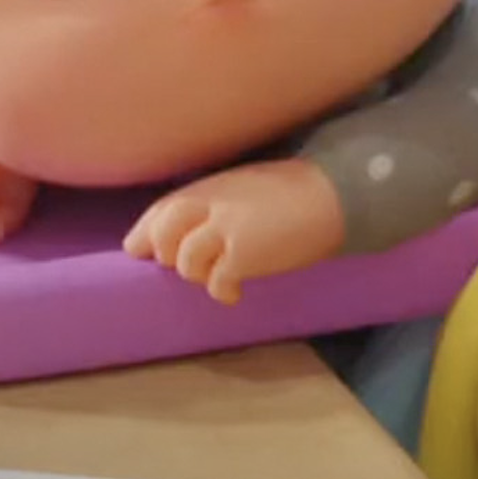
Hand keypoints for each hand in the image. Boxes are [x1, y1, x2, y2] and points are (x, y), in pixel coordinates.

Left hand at [123, 159, 342, 304]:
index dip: (145, 231)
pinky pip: (216, 282)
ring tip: (219, 275)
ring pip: (186, 263)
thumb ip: (214, 202)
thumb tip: (187, 230)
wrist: (335, 195)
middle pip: (163, 234)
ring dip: (198, 274)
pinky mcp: (244, 254)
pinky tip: (234, 293)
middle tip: (184, 266)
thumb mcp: (245, 185)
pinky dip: (222, 291)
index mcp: (212, 186)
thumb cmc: (296, 190)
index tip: (142, 248)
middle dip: (164, 254)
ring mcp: (226, 229)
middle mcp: (211, 205)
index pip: (162, 209)